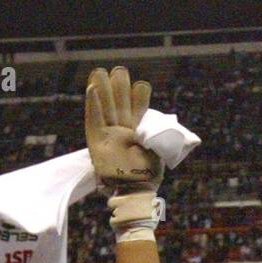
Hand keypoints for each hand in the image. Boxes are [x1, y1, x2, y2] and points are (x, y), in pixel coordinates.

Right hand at [85, 67, 163, 192]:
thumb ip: (160, 136)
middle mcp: (123, 132)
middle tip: (120, 70)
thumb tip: (169, 126)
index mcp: (138, 134)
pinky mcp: (95, 142)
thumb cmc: (148, 176)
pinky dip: (92, 104)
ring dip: (103, 89)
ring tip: (101, 71)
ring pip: (105, 108)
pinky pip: (92, 119)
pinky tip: (91, 87)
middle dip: (120, 87)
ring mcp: (109, 136)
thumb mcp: (159, 152)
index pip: (138, 110)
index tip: (142, 85)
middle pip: (120, 104)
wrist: (134, 192)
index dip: (139, 97)